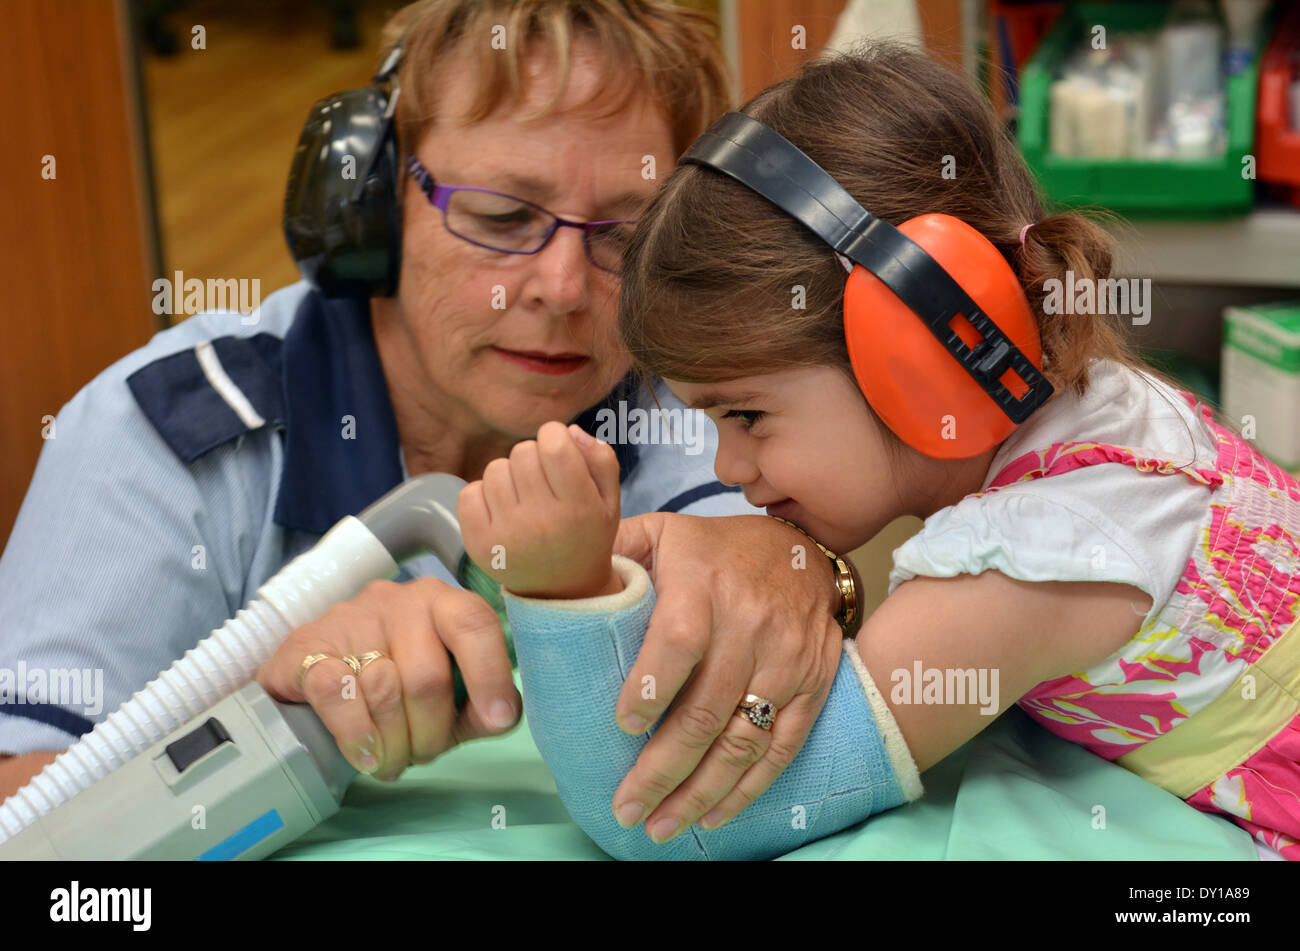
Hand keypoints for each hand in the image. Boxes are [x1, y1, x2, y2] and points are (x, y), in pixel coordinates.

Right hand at [255, 577, 519, 779]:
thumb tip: (502, 715)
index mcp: (442, 603)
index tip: (497, 718)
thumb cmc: (400, 690)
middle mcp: (398, 601)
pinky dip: (356, 735)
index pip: (474, 623)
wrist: (317, 680)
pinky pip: (338, 693)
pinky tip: (363, 755)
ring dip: (393, 744)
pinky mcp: (306, 646)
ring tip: (391, 758)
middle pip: (427, 677)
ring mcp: (350, 619)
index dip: (490, 673)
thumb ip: (481, 706)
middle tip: (422, 754)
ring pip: (384, 690)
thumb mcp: (451, 699)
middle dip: (430, 735)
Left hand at [458, 421, 621, 598]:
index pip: (553, 444)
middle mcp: (541, 522)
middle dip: (533, 457)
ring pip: (495, 469)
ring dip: (509, 476)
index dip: (554, 436)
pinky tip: (502, 510)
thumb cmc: (585, 534)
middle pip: (522, 452)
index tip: (558, 451)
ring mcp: (506, 535)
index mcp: (578, 508)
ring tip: (524, 498)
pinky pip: (469, 492)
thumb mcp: (609, 500)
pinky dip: (483, 495)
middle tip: (542, 481)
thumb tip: (567, 430)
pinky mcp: (480, 545)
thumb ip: (600, 459)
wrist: (562, 591)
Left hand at [609, 513, 843, 841]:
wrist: (801, 553)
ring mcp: (786, 659)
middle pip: (707, 709)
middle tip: (626, 808)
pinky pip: (781, 747)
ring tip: (661, 825)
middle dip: (663, 769)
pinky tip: (713, 815)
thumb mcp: (660, 533)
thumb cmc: (713, 551)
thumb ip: (610, 553)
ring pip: (743, 739)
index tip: (622, 726)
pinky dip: (747, 788)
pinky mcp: (812, 685)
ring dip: (700, 792)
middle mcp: (751, 623)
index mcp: (704, 582)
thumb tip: (551, 578)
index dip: (652, 686)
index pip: (681, 640)